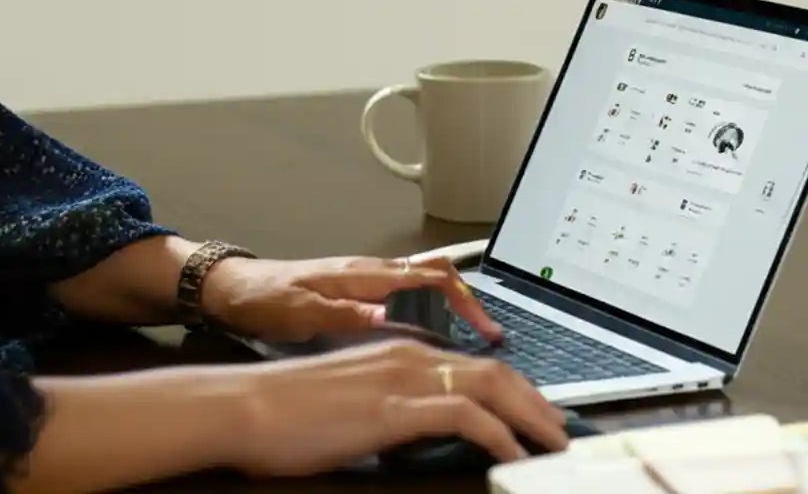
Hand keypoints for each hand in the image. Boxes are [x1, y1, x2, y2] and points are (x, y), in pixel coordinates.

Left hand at [200, 253, 502, 342]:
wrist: (234, 288)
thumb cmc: (264, 300)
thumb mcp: (302, 313)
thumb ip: (347, 315)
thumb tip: (388, 318)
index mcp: (365, 275)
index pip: (430, 278)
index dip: (464, 302)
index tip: (485, 330)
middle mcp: (371, 272)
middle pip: (436, 274)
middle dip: (468, 300)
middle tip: (488, 334)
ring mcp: (365, 278)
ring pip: (423, 281)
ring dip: (451, 303)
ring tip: (469, 335)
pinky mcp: (358, 289)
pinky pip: (406, 291)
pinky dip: (429, 307)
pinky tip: (429, 331)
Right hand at [226, 339, 568, 475]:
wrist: (246, 406)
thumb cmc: (287, 411)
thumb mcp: (352, 402)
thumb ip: (392, 407)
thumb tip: (421, 431)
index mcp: (401, 351)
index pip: (476, 365)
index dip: (515, 390)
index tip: (536, 416)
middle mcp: (411, 355)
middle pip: (496, 371)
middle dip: (537, 402)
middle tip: (561, 434)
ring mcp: (404, 378)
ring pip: (491, 386)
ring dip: (531, 417)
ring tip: (552, 447)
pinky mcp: (393, 407)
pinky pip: (465, 416)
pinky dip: (498, 434)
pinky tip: (512, 456)